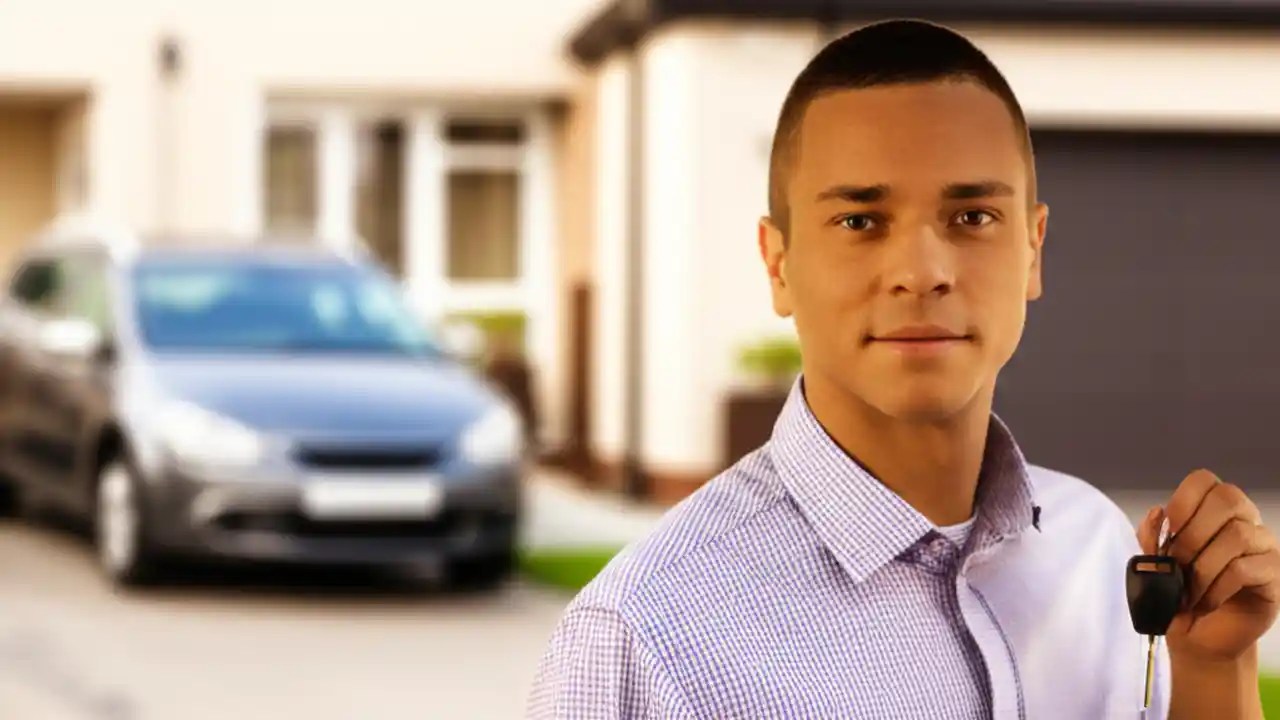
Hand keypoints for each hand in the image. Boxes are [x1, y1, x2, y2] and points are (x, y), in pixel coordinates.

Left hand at [1137, 469, 1279, 661]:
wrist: (1199, 637)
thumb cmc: (1178, 595)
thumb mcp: (1155, 564)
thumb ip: (1151, 537)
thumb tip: (1157, 513)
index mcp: (1213, 510)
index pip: (1204, 480)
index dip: (1182, 501)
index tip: (1168, 530)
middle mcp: (1244, 520)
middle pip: (1228, 498)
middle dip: (1193, 533)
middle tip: (1177, 563)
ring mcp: (1264, 545)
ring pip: (1237, 535)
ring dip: (1203, 567)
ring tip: (1188, 591)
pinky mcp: (1274, 575)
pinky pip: (1246, 569)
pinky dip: (1217, 587)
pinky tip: (1205, 602)